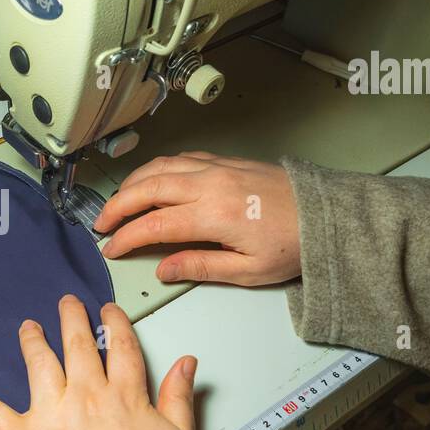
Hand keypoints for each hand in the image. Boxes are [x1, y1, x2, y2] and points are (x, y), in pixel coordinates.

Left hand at [0, 296, 198, 429]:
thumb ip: (179, 398)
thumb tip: (186, 364)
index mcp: (127, 398)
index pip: (121, 348)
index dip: (115, 325)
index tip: (109, 313)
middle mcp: (88, 398)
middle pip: (79, 345)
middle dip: (72, 319)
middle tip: (68, 303)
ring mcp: (54, 416)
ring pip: (40, 363)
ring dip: (33, 340)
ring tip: (28, 327)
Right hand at [92, 151, 300, 285]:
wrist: (328, 215)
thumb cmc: (294, 245)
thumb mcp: (249, 271)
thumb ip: (201, 266)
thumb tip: (163, 268)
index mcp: (214, 215)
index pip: (154, 225)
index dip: (126, 237)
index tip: (111, 249)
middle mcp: (210, 184)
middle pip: (147, 189)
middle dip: (117, 205)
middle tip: (101, 224)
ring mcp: (218, 168)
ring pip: (160, 167)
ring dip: (133, 183)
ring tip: (118, 202)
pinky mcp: (226, 161)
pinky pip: (180, 158)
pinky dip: (156, 169)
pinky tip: (151, 181)